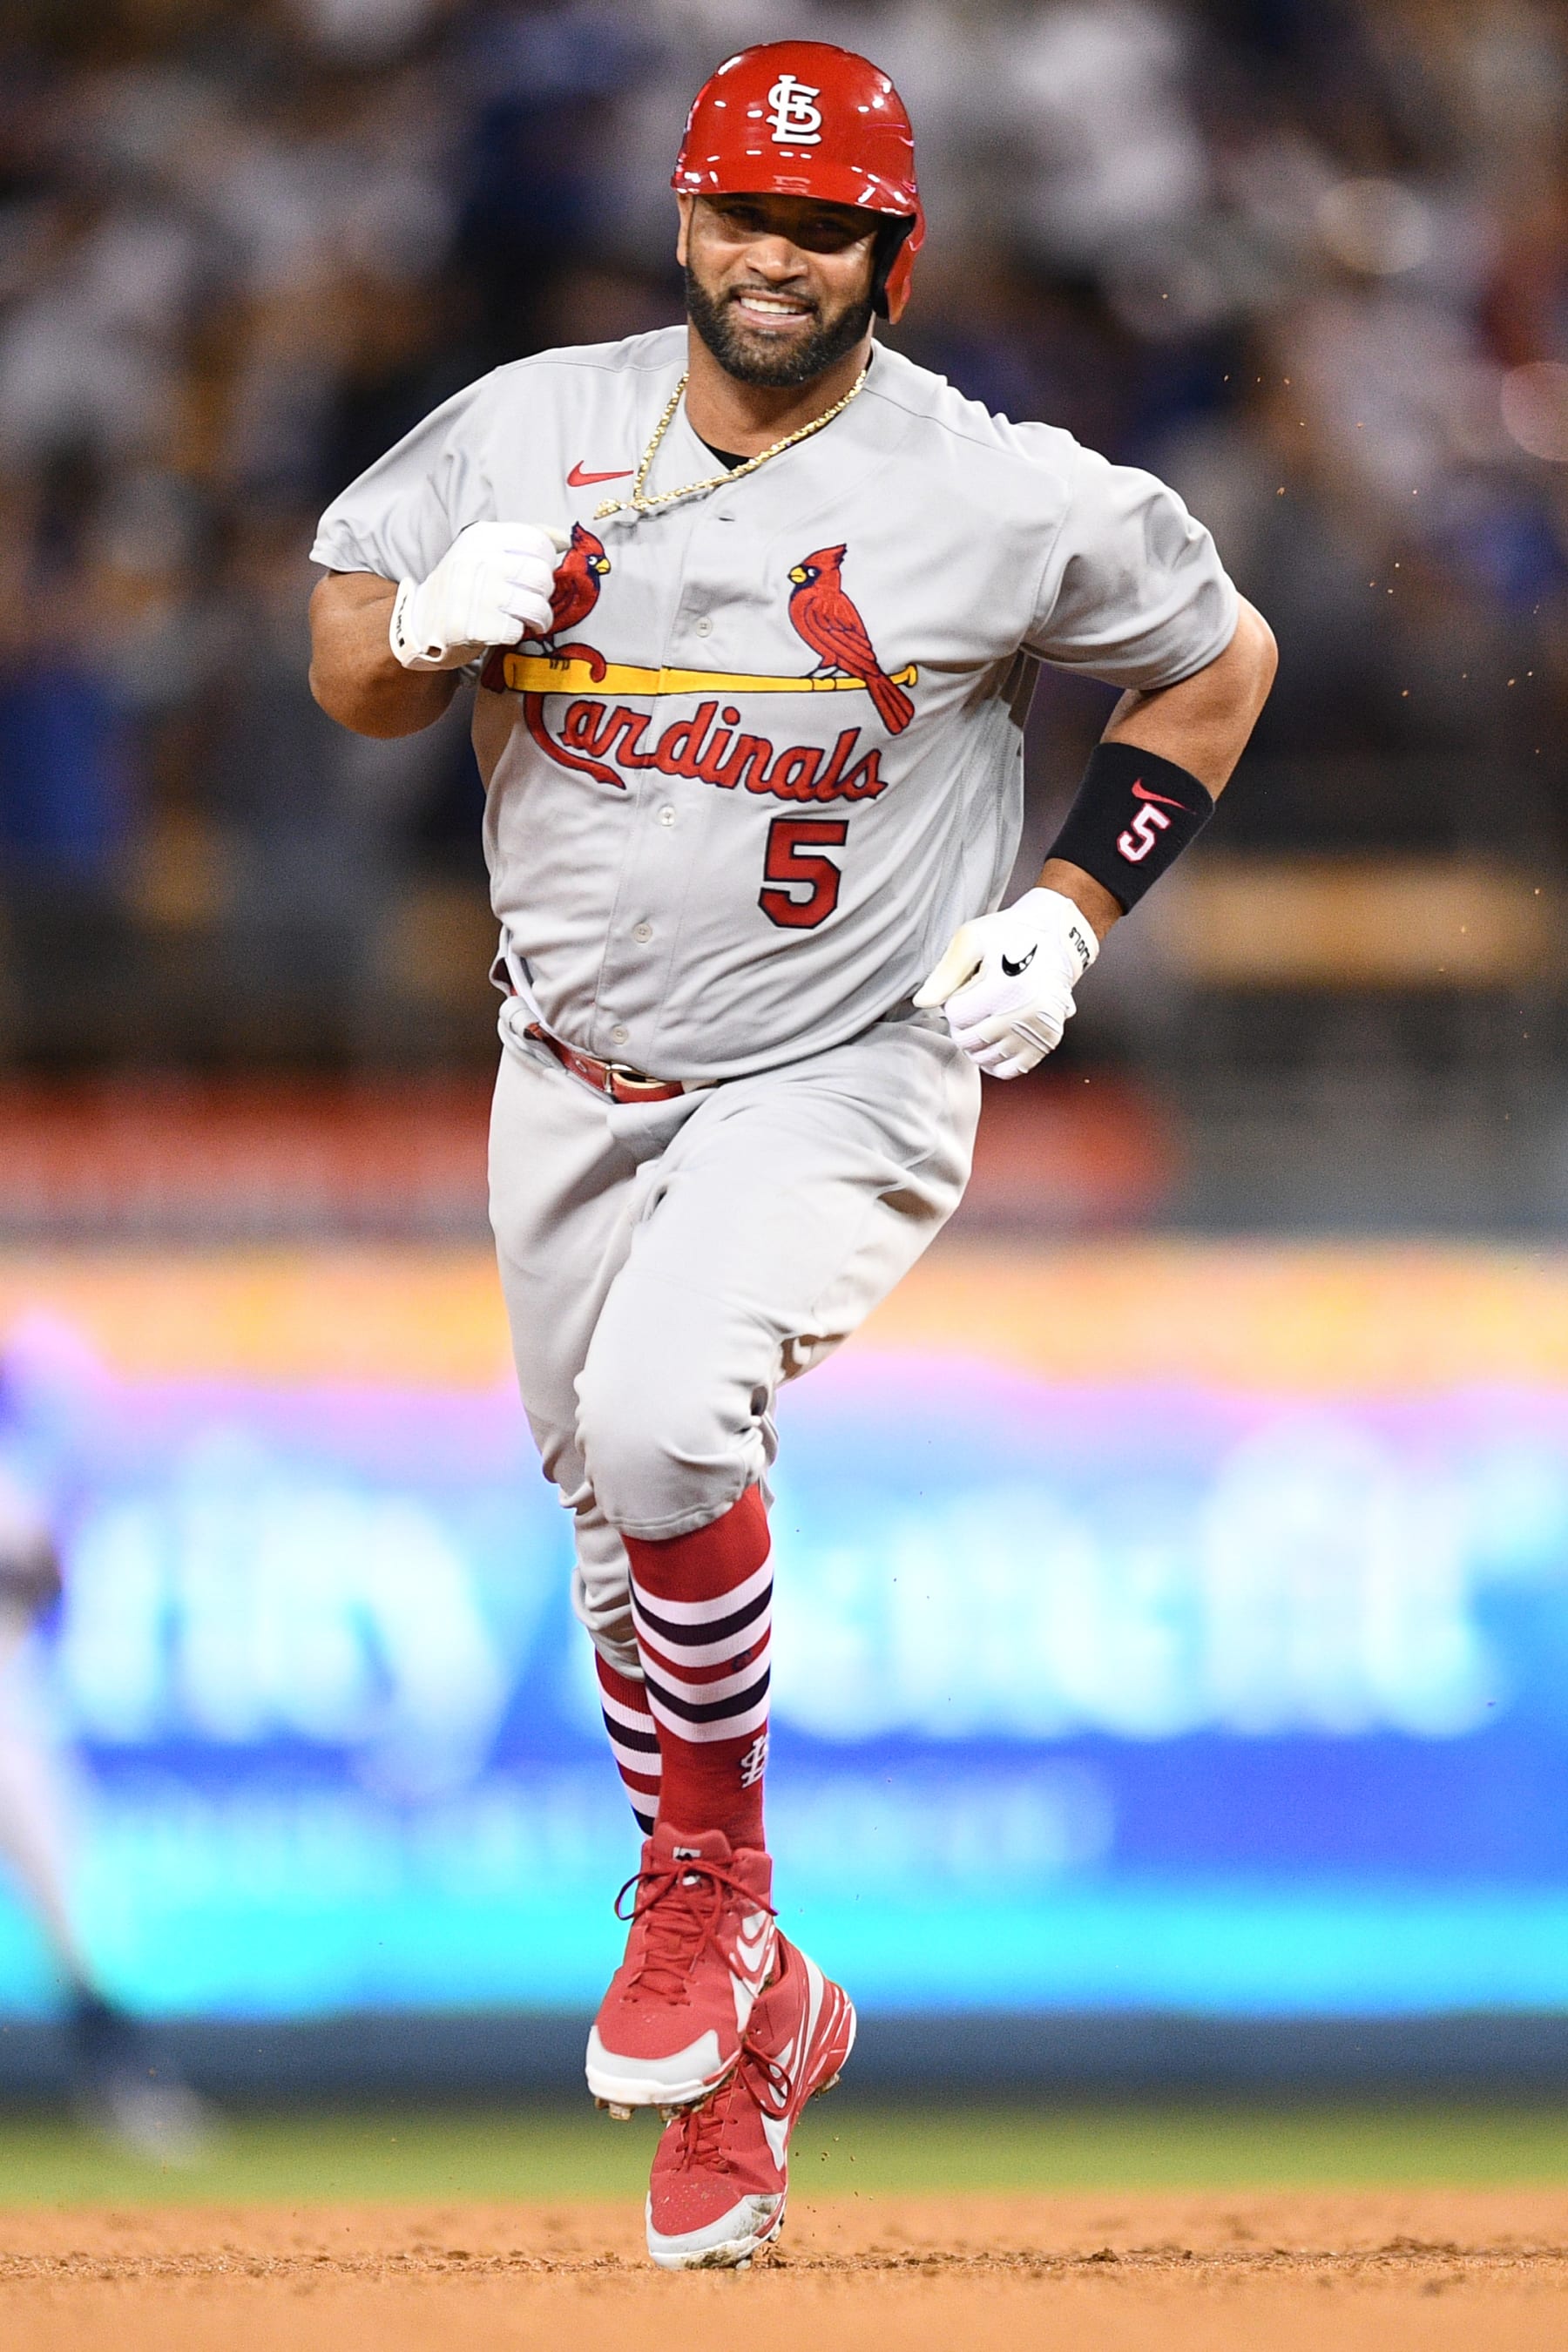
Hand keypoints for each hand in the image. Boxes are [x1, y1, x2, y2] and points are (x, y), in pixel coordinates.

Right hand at [390, 521, 569, 670]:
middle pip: (541, 575)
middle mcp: (479, 561)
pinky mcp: (475, 626)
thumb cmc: (461, 586)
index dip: (547, 561)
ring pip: (536, 605)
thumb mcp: (484, 550)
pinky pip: (518, 630)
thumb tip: (564, 540)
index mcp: (482, 537)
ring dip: (540, 617)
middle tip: (533, 598)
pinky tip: (506, 629)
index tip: (538, 571)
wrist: (421, 621)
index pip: (537, 541)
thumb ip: (523, 540)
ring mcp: (476, 594)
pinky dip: (517, 633)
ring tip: (531, 619)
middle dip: (545, 592)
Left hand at [914, 886, 1099, 1076]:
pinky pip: (1010, 1069)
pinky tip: (994, 1040)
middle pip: (968, 1041)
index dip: (954, 1001)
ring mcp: (1038, 1030)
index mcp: (1007, 987)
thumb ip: (946, 972)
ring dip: (976, 1043)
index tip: (966, 987)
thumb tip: (923, 1003)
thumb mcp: (973, 939)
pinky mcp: (1048, 1040)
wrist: (1056, 939)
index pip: (957, 1015)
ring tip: (985, 1017)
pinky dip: (996, 1060)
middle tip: (973, 1003)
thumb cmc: (1009, 936)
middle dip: (962, 1024)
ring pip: (985, 1059)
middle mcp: (1026, 1013)